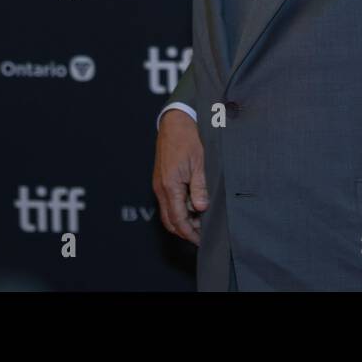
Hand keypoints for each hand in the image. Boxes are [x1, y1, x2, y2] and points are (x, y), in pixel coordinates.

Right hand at [152, 109, 207, 244]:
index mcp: (170, 185)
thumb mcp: (200, 163)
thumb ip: (199, 188)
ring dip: (182, 220)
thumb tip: (200, 209)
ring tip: (200, 221)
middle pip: (169, 220)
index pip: (178, 219)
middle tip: (201, 235)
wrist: (175, 122)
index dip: (190, 233)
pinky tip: (193, 206)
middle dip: (184, 231)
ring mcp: (159, 184)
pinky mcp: (161, 179)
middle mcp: (161, 187)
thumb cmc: (188, 139)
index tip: (201, 240)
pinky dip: (179, 208)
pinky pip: (168, 201)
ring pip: (168, 211)